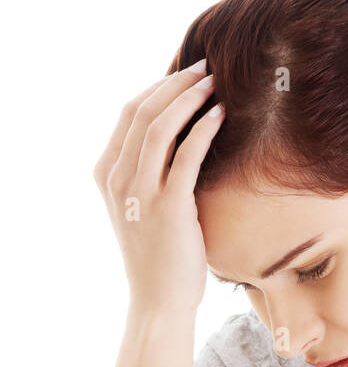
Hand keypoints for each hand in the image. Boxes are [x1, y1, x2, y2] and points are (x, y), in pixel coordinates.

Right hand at [93, 60, 224, 316]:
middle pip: (142, 110)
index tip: (186, 73)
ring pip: (160, 126)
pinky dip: (204, 128)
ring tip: (215, 82)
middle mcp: (117, 178)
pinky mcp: (168, 207)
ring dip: (190, 97)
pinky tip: (221, 115)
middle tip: (205, 66)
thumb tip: (179, 136)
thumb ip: (148, 172)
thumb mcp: (143, 206)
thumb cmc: (161, 255)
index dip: (158, 86)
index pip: (128, 113)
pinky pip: (186, 155)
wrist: (160, 300)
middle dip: (175, 82)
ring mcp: (140, 192)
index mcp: (106, 173)